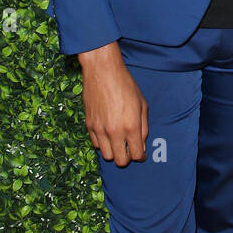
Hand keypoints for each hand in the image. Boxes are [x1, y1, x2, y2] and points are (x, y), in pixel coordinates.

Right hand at [78, 41, 147, 165]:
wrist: (103, 71)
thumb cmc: (125, 85)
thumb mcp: (142, 105)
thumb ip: (143, 127)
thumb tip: (141, 144)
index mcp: (131, 126)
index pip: (136, 155)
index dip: (141, 157)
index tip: (141, 154)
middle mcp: (114, 132)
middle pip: (120, 161)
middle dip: (127, 158)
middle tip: (129, 150)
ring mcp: (99, 129)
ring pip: (106, 155)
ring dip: (114, 151)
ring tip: (118, 141)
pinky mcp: (89, 125)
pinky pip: (96, 144)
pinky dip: (103, 143)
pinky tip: (108, 134)